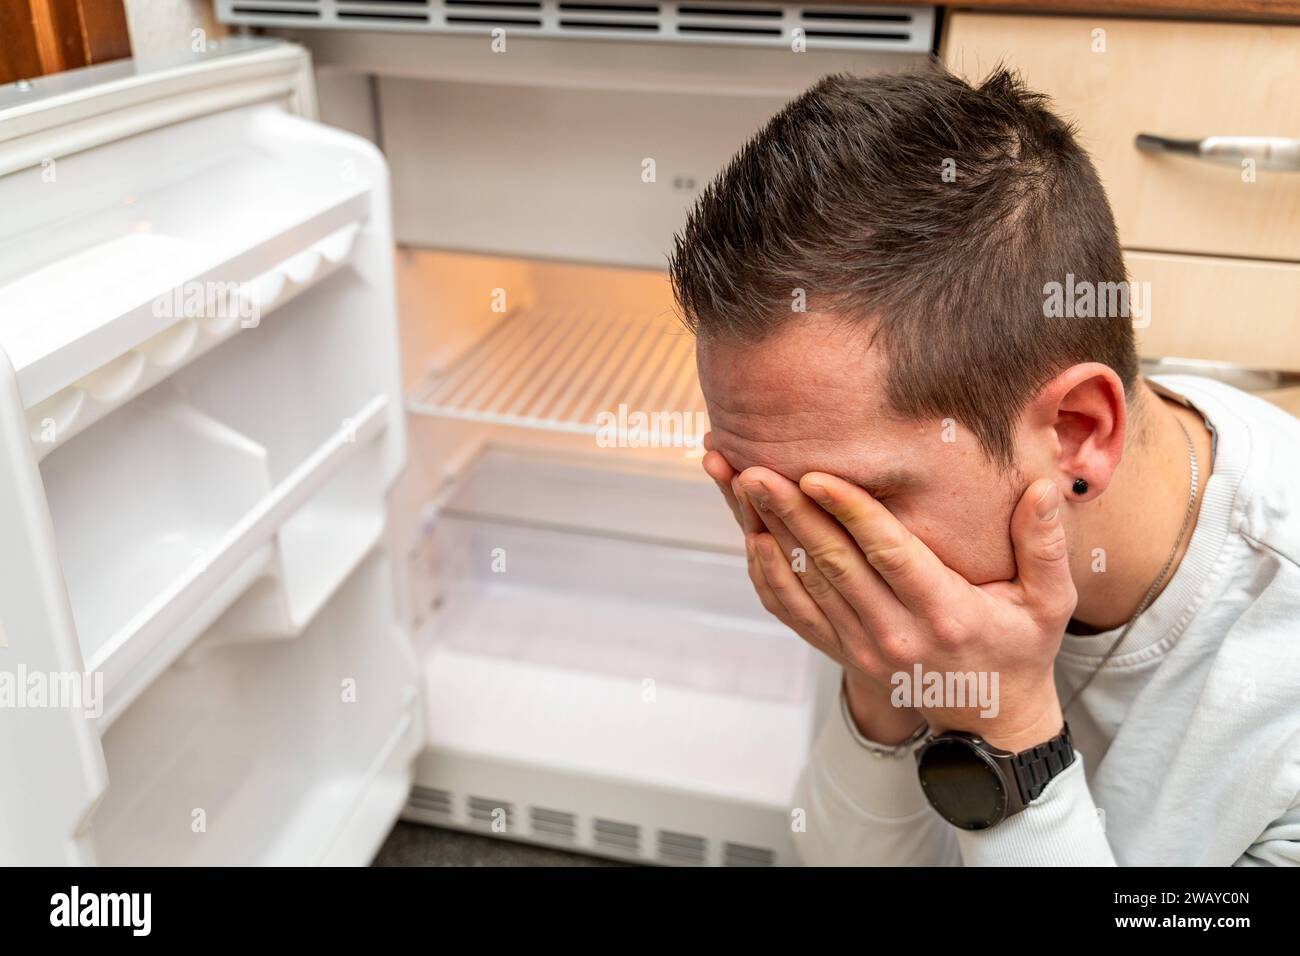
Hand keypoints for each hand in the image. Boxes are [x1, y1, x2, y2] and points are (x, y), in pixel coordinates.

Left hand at [737, 466, 1075, 752]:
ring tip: (737, 485)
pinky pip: (794, 613)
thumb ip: (1044, 545)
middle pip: (833, 564)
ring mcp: (862, 649)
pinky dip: (767, 575)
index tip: (814, 475)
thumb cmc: (1022, 647)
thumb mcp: (1050, 602)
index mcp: (946, 614)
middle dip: (789, 512)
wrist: (991, 717)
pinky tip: (749, 536)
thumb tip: (1045, 486)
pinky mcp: (842, 654)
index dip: (849, 513)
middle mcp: (896, 634)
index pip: (889, 555)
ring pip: (804, 584)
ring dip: (766, 532)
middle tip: (753, 468)